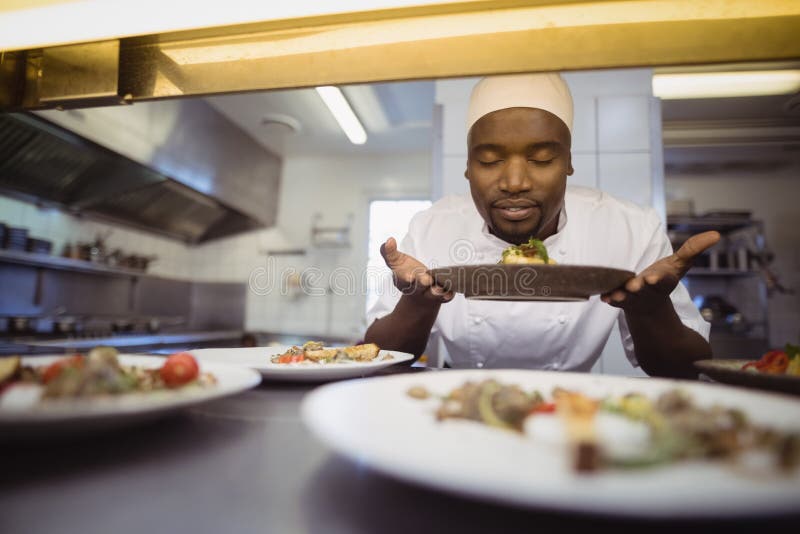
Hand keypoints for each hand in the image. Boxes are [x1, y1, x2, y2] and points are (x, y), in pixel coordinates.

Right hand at [380, 237, 454, 303]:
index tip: (409, 276)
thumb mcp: (396, 262)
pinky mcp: (441, 296)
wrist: (418, 295)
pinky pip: (445, 297)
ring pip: (433, 294)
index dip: (406, 277)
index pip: (403, 279)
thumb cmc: (407, 273)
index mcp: (403, 280)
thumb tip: (389, 240)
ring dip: (437, 292)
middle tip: (426, 280)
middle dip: (422, 283)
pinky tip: (451, 292)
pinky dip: (448, 295)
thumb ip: (389, 252)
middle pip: (419, 286)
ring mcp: (429, 293)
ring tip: (440, 289)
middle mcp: (416, 288)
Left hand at [601, 231, 719, 312]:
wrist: (647, 305)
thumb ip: (693, 250)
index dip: (659, 279)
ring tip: (617, 293)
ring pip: (626, 297)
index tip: (653, 278)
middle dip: (639, 287)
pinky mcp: (618, 300)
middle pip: (643, 289)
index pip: (664, 281)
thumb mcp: (678, 265)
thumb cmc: (662, 279)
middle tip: (634, 285)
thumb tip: (716, 234)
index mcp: (663, 282)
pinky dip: (608, 298)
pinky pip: (612, 300)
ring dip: (621, 295)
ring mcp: (632, 297)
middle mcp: (647, 291)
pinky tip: (603, 296)